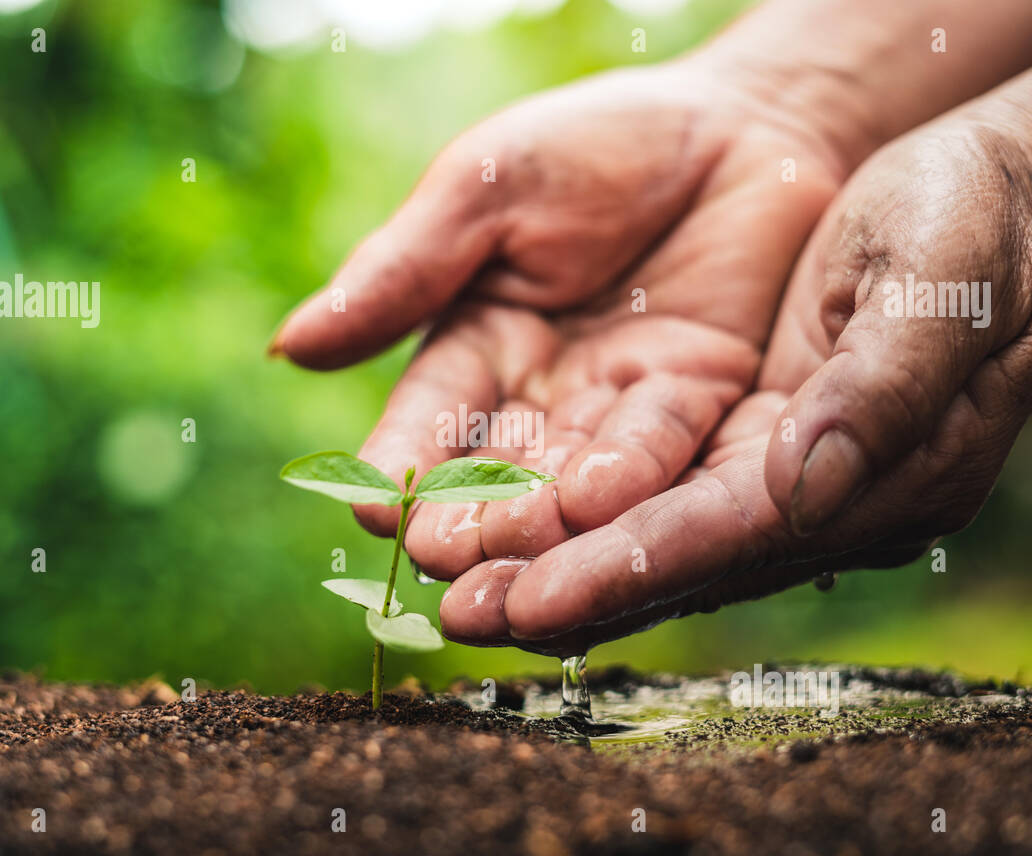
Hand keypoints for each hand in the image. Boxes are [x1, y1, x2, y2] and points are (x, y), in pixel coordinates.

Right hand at [274, 56, 847, 576]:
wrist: (742, 117)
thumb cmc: (597, 141)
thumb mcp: (485, 190)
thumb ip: (403, 270)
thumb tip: (289, 345)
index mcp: (477, 346)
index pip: (426, 418)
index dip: (398, 461)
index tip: (370, 506)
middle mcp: (545, 395)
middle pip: (496, 471)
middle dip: (468, 517)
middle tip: (439, 563)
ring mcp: (623, 405)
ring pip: (574, 476)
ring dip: (542, 522)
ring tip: (511, 559)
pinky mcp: (703, 399)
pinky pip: (663, 443)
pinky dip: (629, 474)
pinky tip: (596, 503)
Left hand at [440, 101, 1031, 656]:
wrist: (992, 192)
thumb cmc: (981, 221)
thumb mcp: (949, 283)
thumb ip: (881, 387)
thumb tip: (802, 490)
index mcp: (893, 478)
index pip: (733, 536)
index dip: (627, 569)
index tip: (529, 601)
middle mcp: (833, 503)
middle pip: (681, 559)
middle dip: (567, 588)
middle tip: (459, 618)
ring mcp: (792, 480)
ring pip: (656, 536)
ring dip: (555, 561)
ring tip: (454, 589)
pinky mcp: (755, 446)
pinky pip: (656, 492)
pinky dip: (580, 512)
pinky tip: (508, 524)